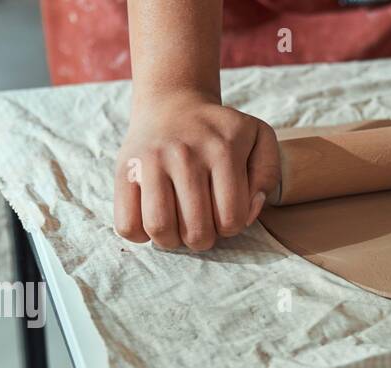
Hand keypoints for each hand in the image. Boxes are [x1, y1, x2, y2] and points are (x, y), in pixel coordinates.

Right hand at [114, 89, 280, 249]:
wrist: (173, 103)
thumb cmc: (220, 132)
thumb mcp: (259, 139)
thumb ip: (267, 174)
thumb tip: (250, 211)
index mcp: (223, 150)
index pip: (231, 220)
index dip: (232, 227)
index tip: (225, 212)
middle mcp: (184, 154)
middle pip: (196, 232)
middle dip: (203, 238)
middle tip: (201, 222)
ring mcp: (150, 161)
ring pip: (160, 229)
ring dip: (172, 240)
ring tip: (178, 225)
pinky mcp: (123, 170)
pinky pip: (127, 224)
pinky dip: (141, 234)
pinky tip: (152, 219)